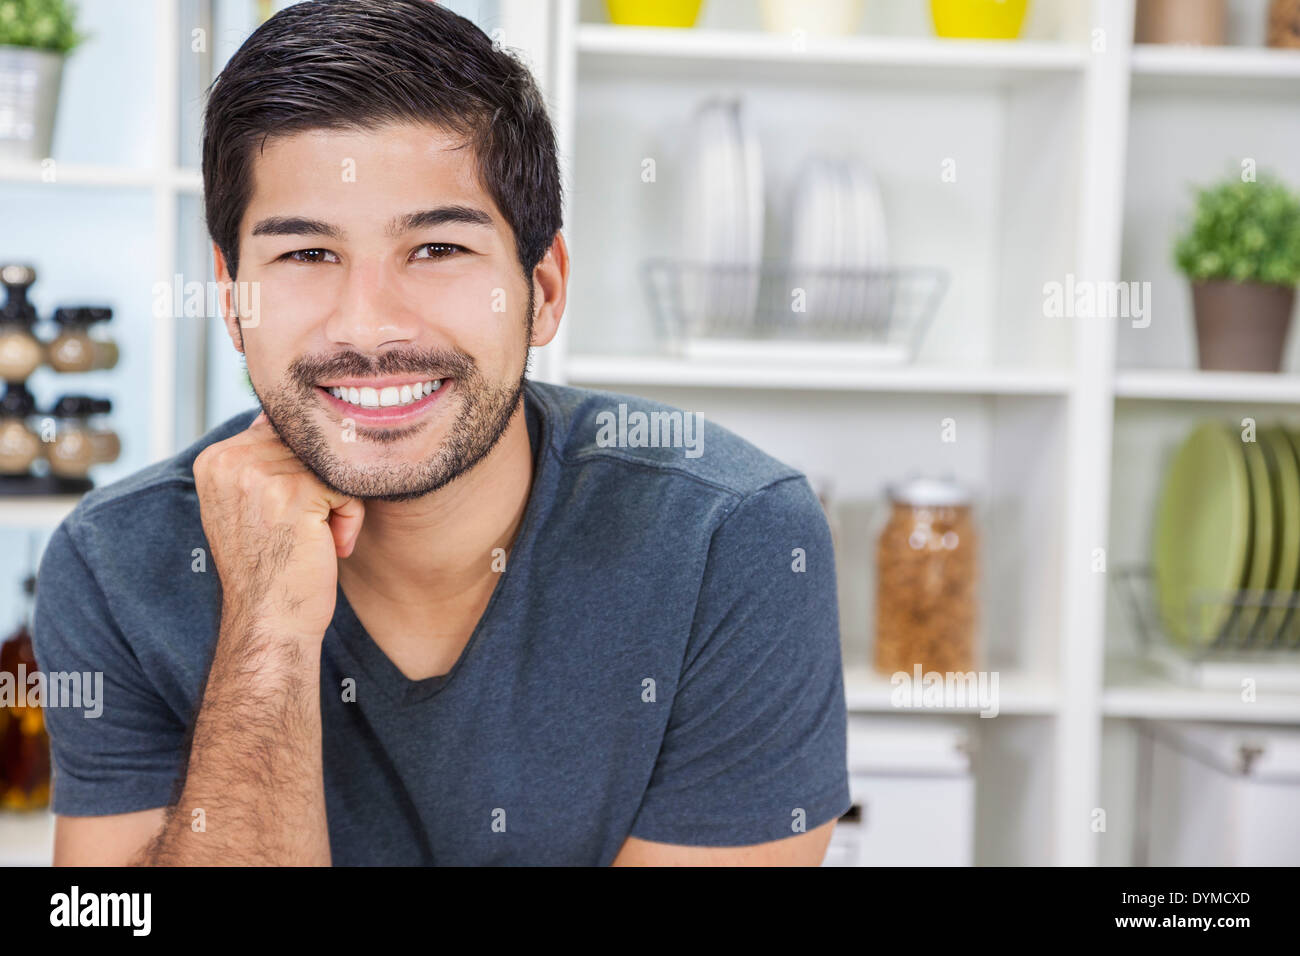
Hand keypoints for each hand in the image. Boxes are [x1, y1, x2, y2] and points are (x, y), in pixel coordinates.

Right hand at [193, 410, 364, 639]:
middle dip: (321, 489)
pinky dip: (348, 518)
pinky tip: (328, 547)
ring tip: (314, 540)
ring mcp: (258, 474)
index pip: (283, 434)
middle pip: (309, 447)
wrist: (271, 623)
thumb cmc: (273, 567)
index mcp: (215, 458)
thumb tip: (297, 412)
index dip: (301, 475)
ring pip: (331, 465)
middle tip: (305, 533)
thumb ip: (266, 458)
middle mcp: (230, 460)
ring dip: (336, 505)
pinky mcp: (292, 492)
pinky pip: (347, 485)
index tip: (287, 519)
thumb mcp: (252, 505)